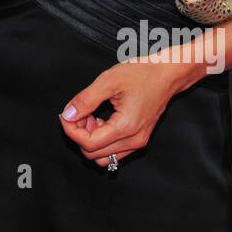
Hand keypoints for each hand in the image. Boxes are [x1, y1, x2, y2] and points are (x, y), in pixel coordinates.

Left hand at [58, 56, 187, 165]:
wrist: (167, 75)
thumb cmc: (142, 74)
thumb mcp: (108, 80)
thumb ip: (85, 100)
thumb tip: (68, 115)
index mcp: (126, 127)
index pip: (88, 144)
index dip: (71, 131)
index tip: (65, 115)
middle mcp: (134, 140)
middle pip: (93, 154)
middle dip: (80, 135)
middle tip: (79, 113)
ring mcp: (138, 142)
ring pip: (103, 157)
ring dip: (90, 140)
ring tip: (91, 117)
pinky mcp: (139, 140)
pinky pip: (113, 152)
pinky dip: (102, 142)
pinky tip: (101, 121)